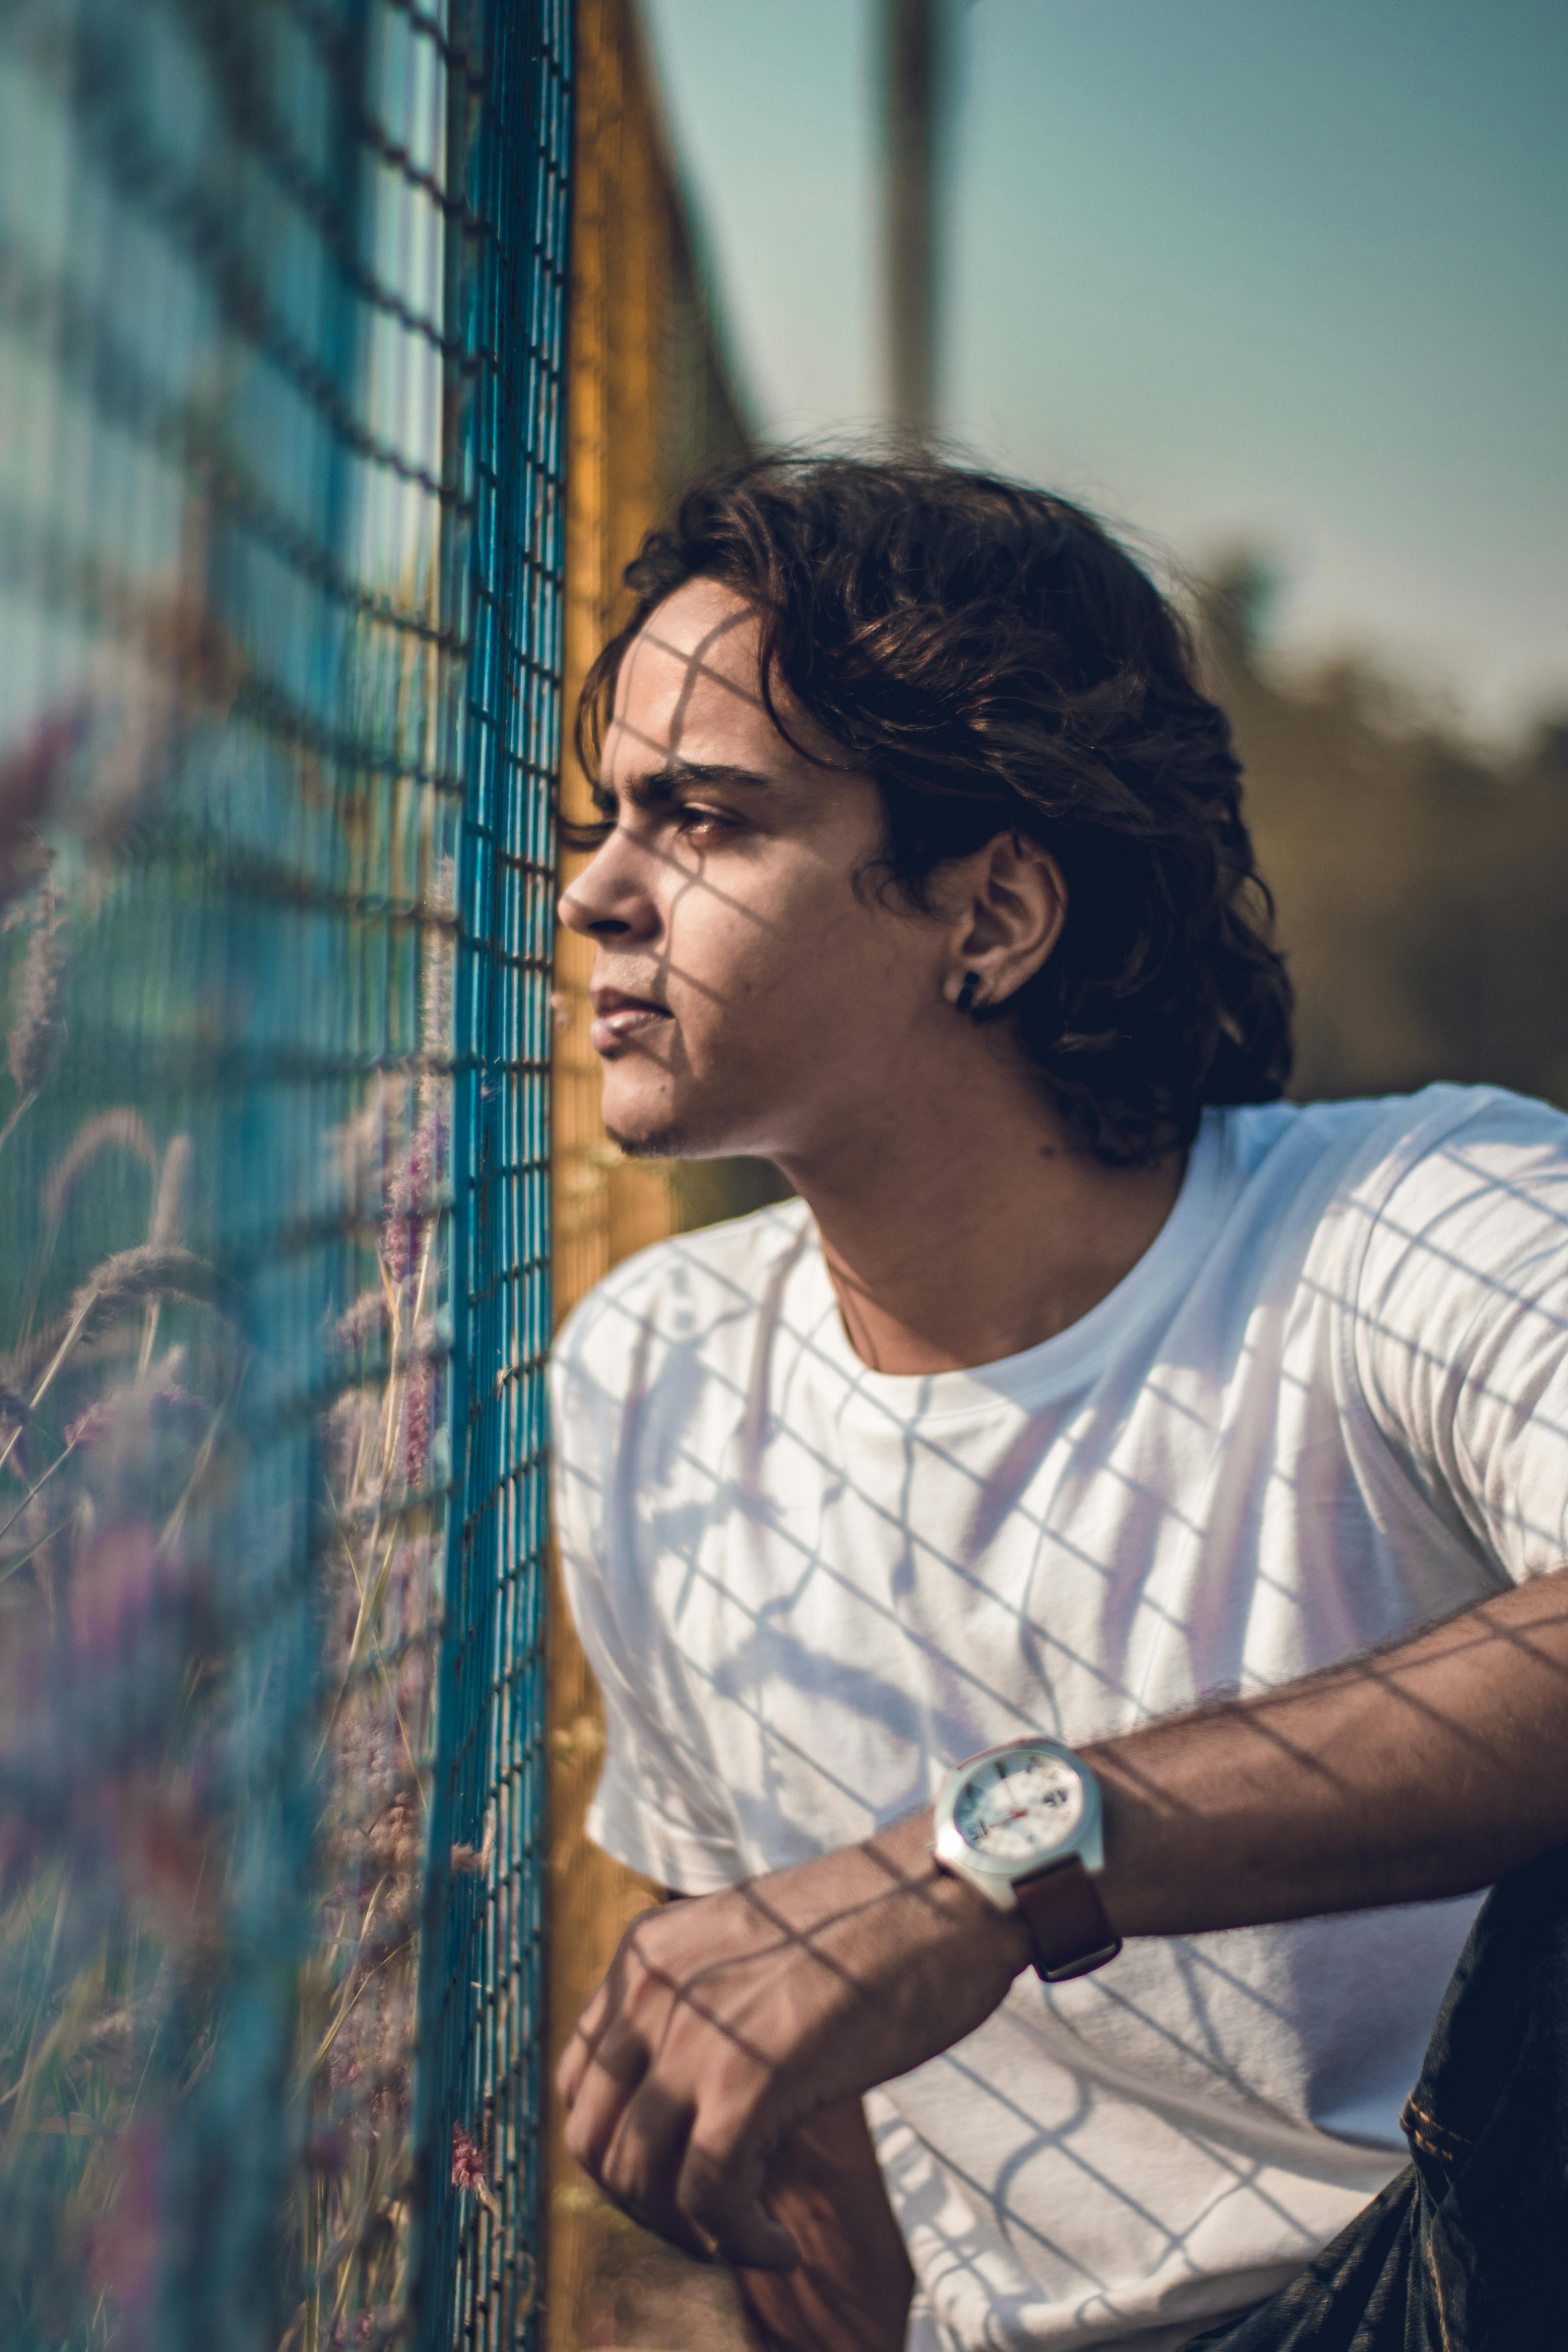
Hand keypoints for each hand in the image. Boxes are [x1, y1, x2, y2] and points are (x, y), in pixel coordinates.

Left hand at [556, 1811, 1028, 2267]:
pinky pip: (709, 2199)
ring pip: (638, 2178)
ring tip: (746, 2236)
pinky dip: (737, 2243)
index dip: (614, 2149)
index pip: (578, 2081)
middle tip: (709, 2224)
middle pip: (593, 2140)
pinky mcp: (748, 2080)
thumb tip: (674, 2105)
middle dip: (643, 2203)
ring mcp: (693, 2033)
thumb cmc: (867, 1925)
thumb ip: (693, 2006)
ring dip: (689, 2232)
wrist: (942, 1894)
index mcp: (644, 1954)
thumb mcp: (743, 1951)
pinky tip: (780, 2248)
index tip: (672, 2179)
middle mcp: (649, 1989)